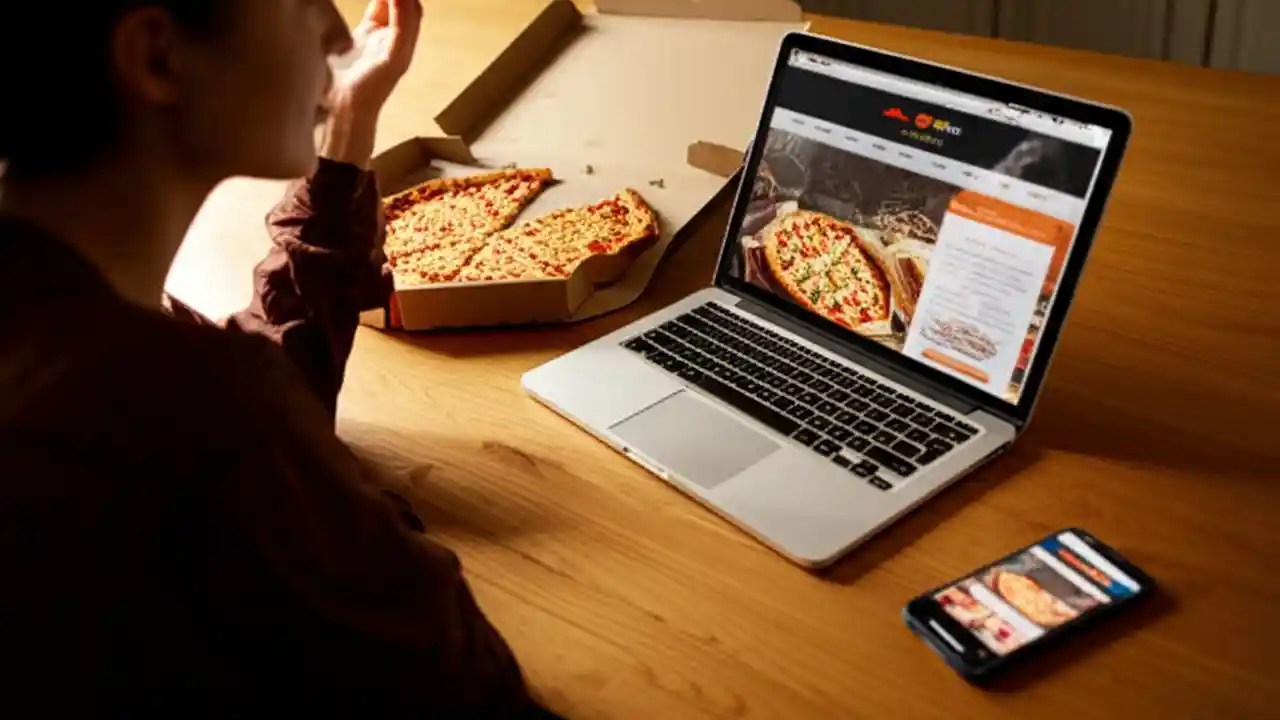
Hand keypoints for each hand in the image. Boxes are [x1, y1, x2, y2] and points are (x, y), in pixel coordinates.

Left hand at [321, 0, 422, 165]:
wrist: (338, 109)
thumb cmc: (335, 79)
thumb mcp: (338, 41)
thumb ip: (340, 24)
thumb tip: (321, 3)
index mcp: (379, 35)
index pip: (391, 3)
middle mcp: (394, 42)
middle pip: (407, 7)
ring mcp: (399, 52)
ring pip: (411, 14)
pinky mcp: (395, 61)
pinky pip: (403, 29)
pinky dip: (402, 11)